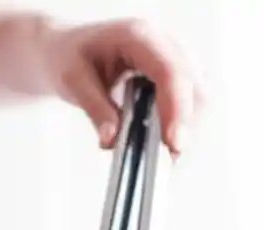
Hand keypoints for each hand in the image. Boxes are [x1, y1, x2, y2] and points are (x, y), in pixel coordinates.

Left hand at [45, 18, 204, 154]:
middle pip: (192, 84)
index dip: (176, 108)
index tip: (173, 142)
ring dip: (183, 126)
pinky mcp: (174, 74)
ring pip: (197, 94)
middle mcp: (162, 43)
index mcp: (138, 37)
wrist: (66, 51)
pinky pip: (188, 100)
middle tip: (167, 158)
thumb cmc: (67, 59)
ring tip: (159, 153)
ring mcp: (172, 57)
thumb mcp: (71, 82)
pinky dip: (177, 124)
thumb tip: (112, 141)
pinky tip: (159, 141)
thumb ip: (95, 110)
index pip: (169, 71)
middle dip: (184, 123)